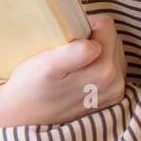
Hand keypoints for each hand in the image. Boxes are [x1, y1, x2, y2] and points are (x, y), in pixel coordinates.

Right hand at [0, 15, 126, 127]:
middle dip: (93, 36)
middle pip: (113, 38)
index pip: (106, 26)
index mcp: (104, 71)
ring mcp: (115, 91)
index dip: (86, 23)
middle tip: (68, 48)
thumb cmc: (31, 86)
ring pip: (114, 51)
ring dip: (97, 48)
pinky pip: (113, 66)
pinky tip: (80, 70)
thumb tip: (95, 45)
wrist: (24, 116)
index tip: (69, 35)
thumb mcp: (47, 65)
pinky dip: (99, 61)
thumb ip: (74, 53)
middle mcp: (116, 83)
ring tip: (73, 60)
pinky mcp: (111, 96)